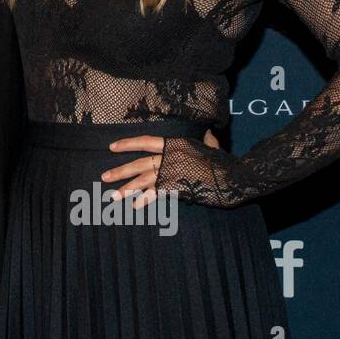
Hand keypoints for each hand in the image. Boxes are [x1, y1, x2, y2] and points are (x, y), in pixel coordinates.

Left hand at [102, 128, 219, 208]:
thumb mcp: (212, 145)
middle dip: (120, 171)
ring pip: (144, 179)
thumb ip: (205, 139)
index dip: (128, 144)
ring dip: (127, 189)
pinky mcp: (177, 186)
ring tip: (113, 197)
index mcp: (175, 143)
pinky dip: (145, 199)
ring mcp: (172, 172)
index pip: (146, 141)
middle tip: (104, 177)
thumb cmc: (225, 162)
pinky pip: (156, 193)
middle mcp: (170, 156)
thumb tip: (207, 131)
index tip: (111, 147)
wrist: (235, 177)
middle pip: (140, 163)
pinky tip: (134, 206)